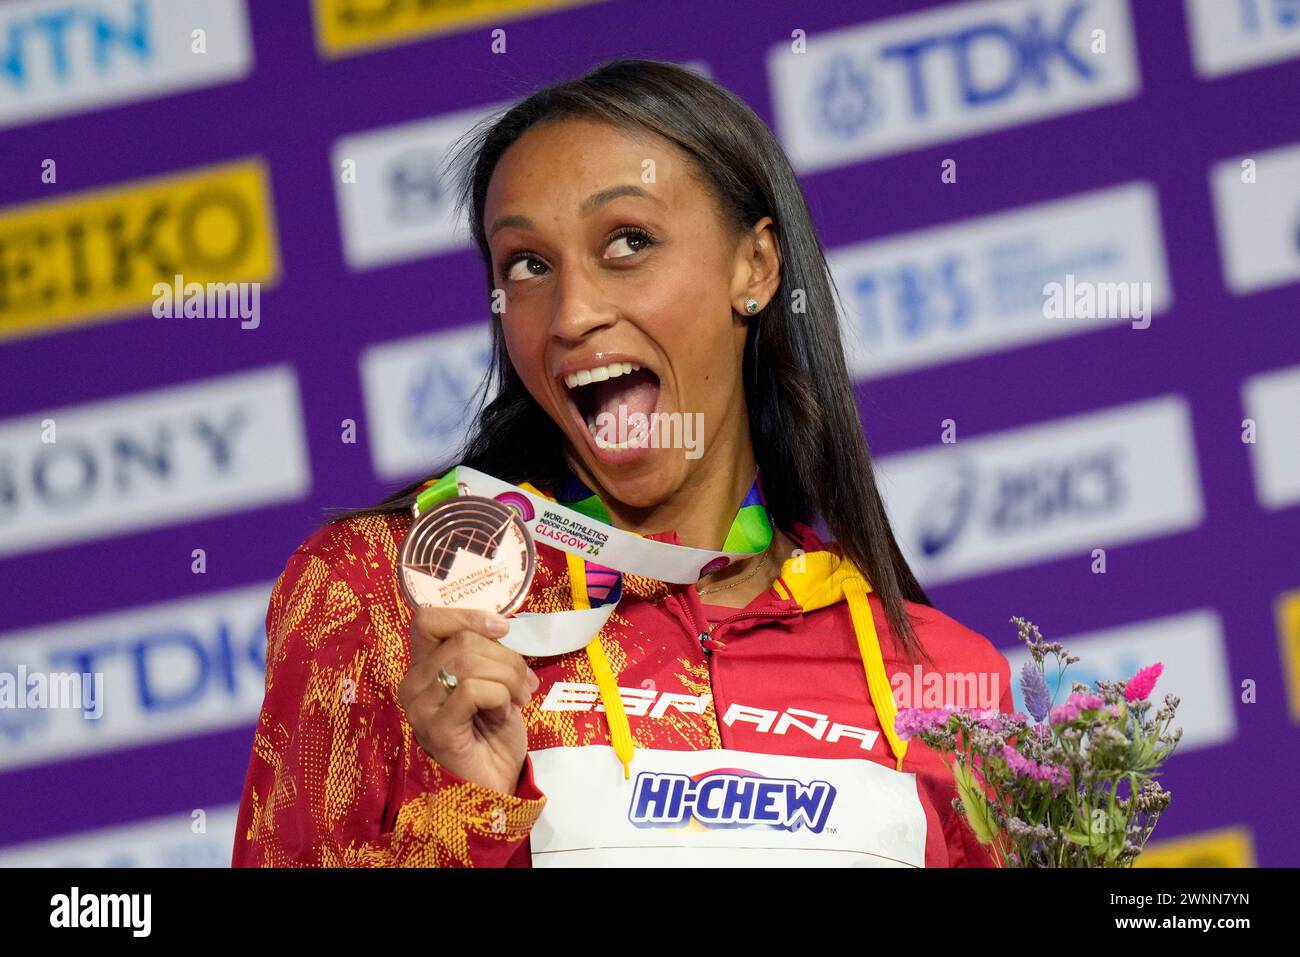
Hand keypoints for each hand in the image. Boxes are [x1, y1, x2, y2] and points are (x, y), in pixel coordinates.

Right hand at [397, 607, 538, 794]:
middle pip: (460, 641)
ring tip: (518, 699)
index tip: (502, 629)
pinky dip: (500, 696)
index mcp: (422, 668)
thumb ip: (486, 653)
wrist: (495, 783)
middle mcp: (412, 685)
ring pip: (467, 662)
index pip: (427, 620)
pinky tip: (504, 713)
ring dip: (508, 677)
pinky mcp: (436, 729)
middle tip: (524, 684)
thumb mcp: (492, 681)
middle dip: (505, 657)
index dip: (467, 616)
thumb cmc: (492, 732)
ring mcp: (420, 708)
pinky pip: (472, 690)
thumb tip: (500, 626)